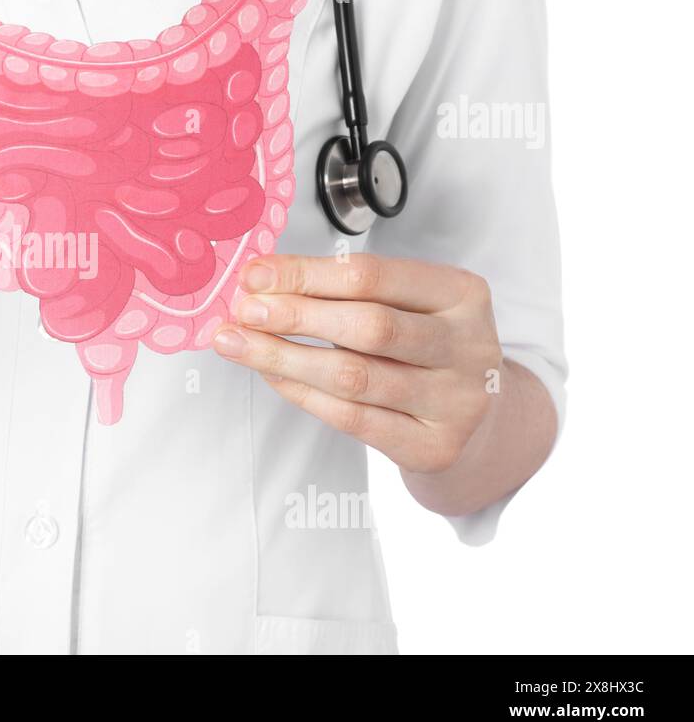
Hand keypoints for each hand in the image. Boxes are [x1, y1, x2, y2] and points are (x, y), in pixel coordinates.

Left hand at [212, 254, 503, 473]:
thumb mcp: (406, 306)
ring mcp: (455, 402)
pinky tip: (272, 376)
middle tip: (244, 311)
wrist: (482, 424)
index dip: (306, 274)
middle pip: (368, 326)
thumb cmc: (426, 351)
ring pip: (354, 377)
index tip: (255, 275)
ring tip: (238, 344)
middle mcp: (468, 345)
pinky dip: (302, 394)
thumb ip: (345, 292)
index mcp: (461, 293)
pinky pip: (352, 418)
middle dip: (295, 316)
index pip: (372, 276)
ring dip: (284, 358)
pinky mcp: (434, 446)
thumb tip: (262, 284)